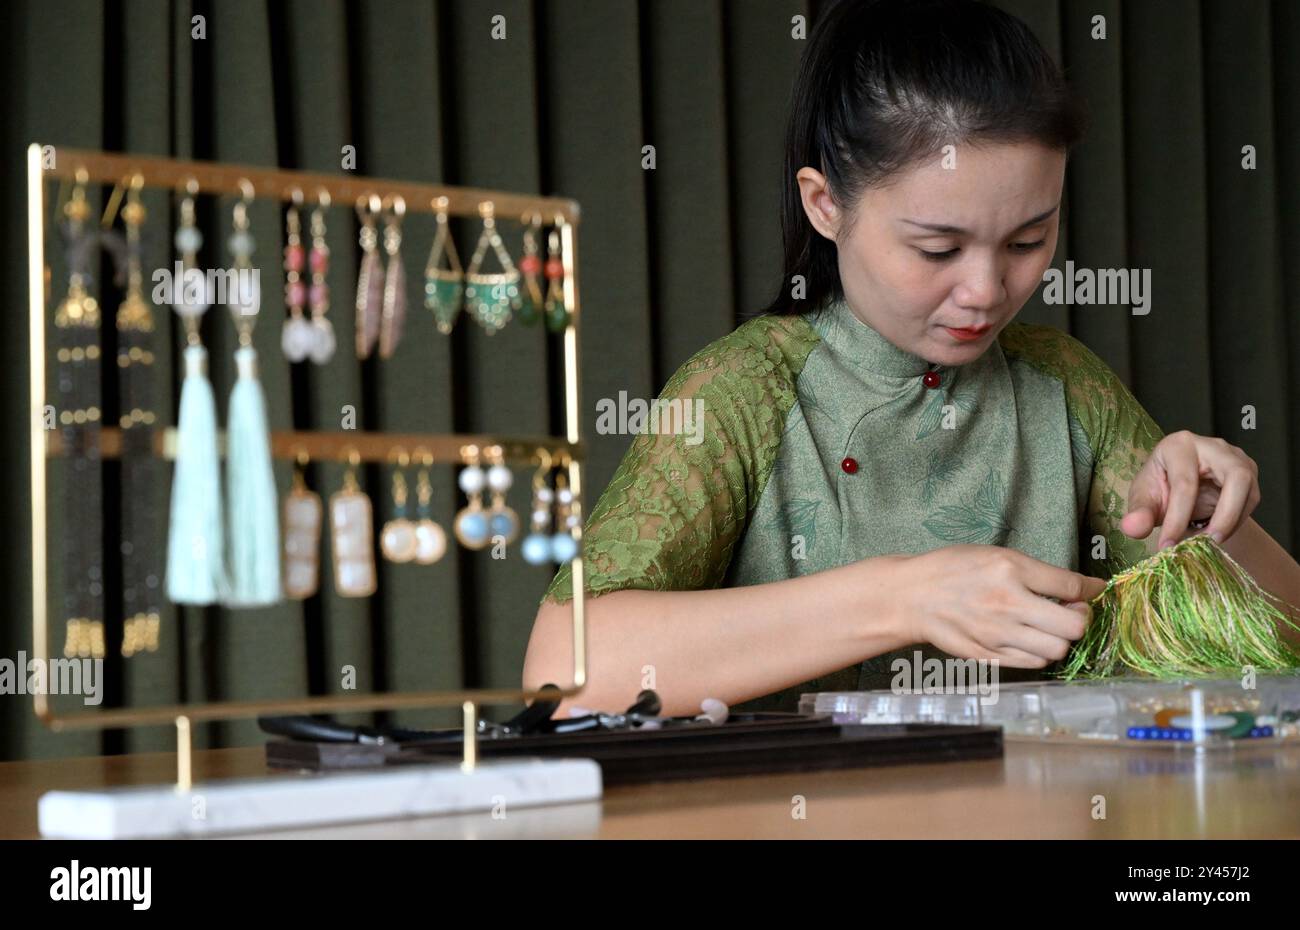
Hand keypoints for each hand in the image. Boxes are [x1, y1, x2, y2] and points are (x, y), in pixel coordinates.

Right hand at [892, 545, 1105, 667]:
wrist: (912, 597)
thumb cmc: (953, 569)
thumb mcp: (995, 555)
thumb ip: (1036, 572)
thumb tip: (1080, 589)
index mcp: (1009, 570)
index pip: (1071, 587)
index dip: (1091, 590)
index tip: (1094, 590)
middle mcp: (1007, 604)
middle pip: (1073, 626)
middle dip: (1081, 619)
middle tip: (1072, 612)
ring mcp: (998, 634)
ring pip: (1057, 650)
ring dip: (1060, 639)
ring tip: (1048, 627)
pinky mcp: (989, 655)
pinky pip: (1033, 662)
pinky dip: (1040, 652)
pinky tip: (1030, 639)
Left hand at [1121, 430, 1259, 549]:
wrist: (1178, 488)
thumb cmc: (1160, 487)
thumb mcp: (1144, 499)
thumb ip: (1139, 513)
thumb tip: (1132, 528)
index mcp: (1179, 445)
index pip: (1185, 483)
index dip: (1177, 518)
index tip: (1168, 546)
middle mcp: (1212, 446)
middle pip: (1234, 476)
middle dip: (1224, 515)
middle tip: (1208, 543)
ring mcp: (1235, 457)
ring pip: (1248, 487)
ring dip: (1232, 519)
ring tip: (1210, 541)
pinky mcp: (1248, 473)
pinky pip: (1251, 499)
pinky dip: (1236, 520)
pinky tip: (1217, 532)